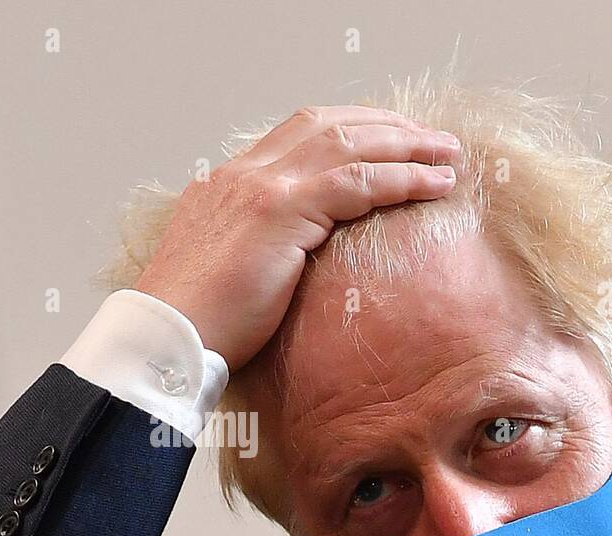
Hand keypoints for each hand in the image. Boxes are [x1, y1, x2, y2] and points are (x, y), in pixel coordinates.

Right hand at [134, 106, 459, 370]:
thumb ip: (252, 246)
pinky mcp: (280, 213)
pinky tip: (433, 185)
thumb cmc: (194, 321)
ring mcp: (262, 188)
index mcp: (228, 182)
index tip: (390, 139)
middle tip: (431, 140)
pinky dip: (401, 179)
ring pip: (350, 144)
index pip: (300, 131)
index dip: (352, 127)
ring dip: (406, 147)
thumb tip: (284, 257)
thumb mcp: (223, 268)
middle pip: (330, 124)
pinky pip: (357, 183)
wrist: (165, 335)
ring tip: (447, 156)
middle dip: (388, 127)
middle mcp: (245, 173)